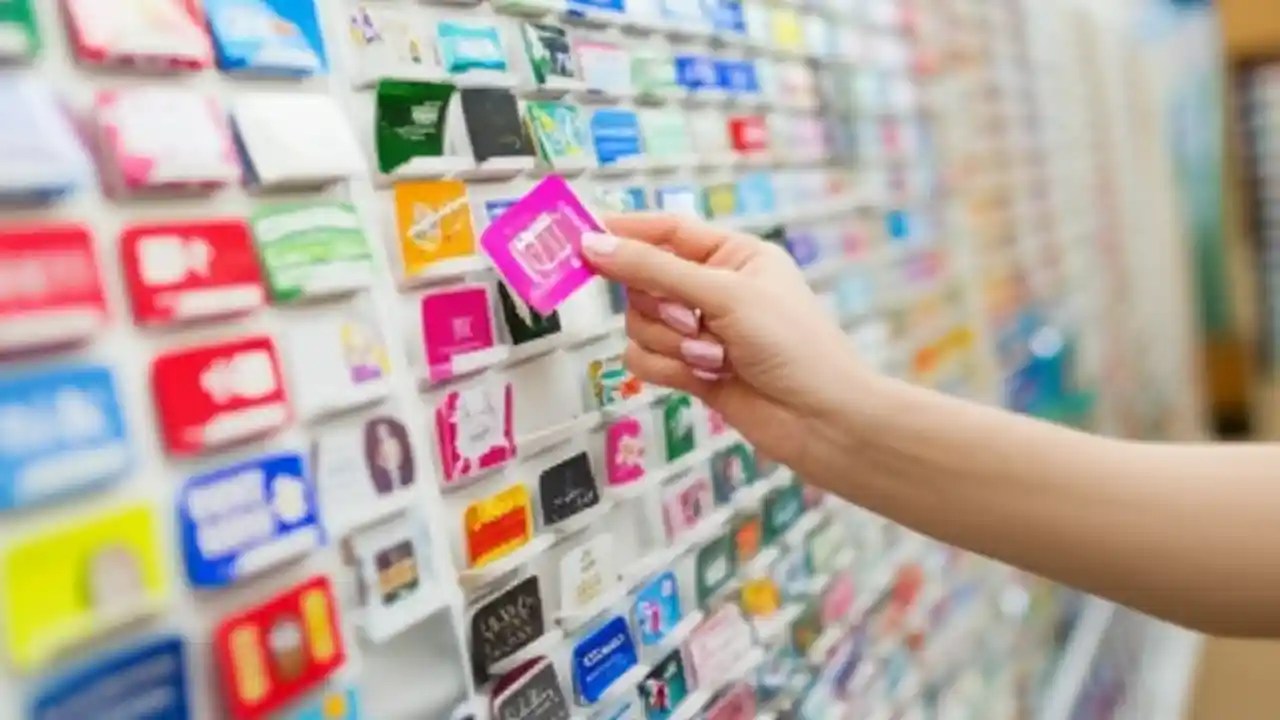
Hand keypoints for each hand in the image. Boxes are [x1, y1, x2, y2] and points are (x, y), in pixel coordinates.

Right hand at [582, 213, 869, 471]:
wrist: (823, 421)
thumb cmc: (794, 345)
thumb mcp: (725, 295)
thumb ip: (655, 270)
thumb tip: (593, 244)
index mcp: (733, 255)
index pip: (666, 231)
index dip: (624, 232)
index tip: (579, 236)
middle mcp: (714, 289)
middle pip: (643, 282)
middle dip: (661, 307)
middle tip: (691, 321)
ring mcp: (700, 332)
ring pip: (639, 325)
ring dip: (671, 344)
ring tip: (714, 358)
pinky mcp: (690, 370)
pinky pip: (644, 360)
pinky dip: (668, 370)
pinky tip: (706, 379)